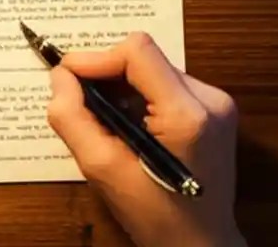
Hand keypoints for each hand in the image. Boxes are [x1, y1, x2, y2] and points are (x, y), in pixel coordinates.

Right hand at [48, 33, 243, 246]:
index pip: (138, 51)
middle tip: (84, 106)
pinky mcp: (216, 110)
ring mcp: (217, 103)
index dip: (97, 59)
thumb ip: (74, 119)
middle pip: (145, 58)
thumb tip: (60, 77)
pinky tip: (132, 128)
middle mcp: (209, 99)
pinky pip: (167, 85)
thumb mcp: (103, 171)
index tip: (68, 78)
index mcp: (187, 114)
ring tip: (109, 123)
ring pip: (154, 69)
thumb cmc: (156, 217)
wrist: (200, 246)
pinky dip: (141, 97)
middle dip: (108, 76)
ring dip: (124, 88)